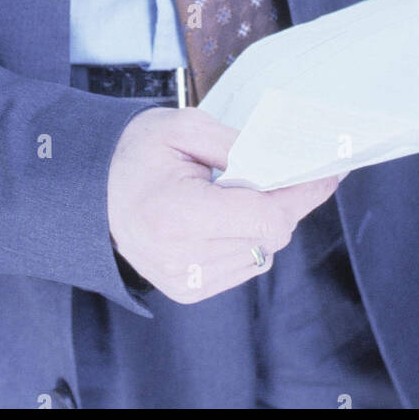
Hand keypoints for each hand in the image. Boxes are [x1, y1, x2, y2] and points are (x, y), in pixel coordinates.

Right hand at [107, 106, 340, 303]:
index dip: (302, 194)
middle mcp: (183, 258)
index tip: (327, 172)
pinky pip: (245, 265)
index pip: (266, 218)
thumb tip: (283, 158)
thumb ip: (236, 143)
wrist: (91, 192)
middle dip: (288, 201)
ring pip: (263, 253)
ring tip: (244, 191)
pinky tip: (228, 214)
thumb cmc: (135, 154)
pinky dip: (249, 238)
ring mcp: (186, 281)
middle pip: (270, 236)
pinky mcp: (189, 290)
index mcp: (178, 215)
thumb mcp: (182, 128)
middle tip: (294, 170)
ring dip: (266, 221)